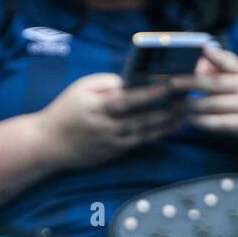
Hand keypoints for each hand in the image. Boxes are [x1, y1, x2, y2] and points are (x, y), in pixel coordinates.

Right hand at [35, 73, 187, 170]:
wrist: (49, 145)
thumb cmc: (66, 110)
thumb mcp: (81, 88)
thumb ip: (107, 84)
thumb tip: (132, 82)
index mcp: (98, 108)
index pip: (129, 100)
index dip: (151, 93)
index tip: (170, 85)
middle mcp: (107, 128)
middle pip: (142, 119)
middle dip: (167, 111)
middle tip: (188, 102)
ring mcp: (111, 144)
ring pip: (144, 134)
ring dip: (166, 126)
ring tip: (185, 115)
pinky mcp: (113, 154)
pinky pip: (139, 143)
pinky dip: (156, 135)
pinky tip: (170, 128)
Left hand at [172, 45, 237, 142]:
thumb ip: (220, 68)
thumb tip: (199, 62)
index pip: (230, 61)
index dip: (217, 55)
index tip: (203, 48)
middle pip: (214, 84)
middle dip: (190, 83)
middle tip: (172, 83)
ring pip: (211, 106)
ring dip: (189, 105)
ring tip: (174, 104)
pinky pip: (216, 123)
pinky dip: (199, 121)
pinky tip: (187, 118)